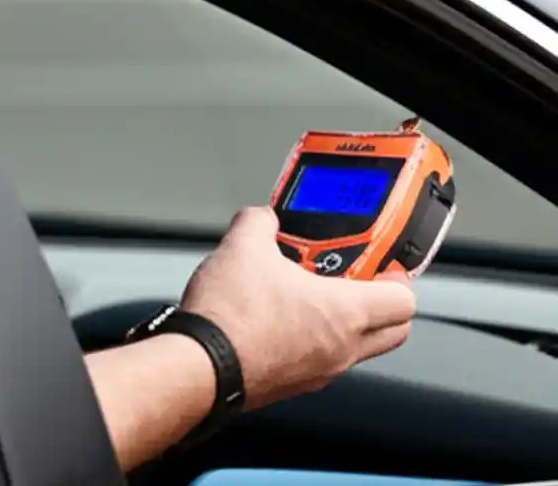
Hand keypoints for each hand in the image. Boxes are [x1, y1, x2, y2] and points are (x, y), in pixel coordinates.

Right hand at [181, 206, 415, 409]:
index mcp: (344, 312)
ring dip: (344, 323)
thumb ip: (259, 222)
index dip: (397, 276)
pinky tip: (277, 321)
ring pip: (357, 349)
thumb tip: (261, 218)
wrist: (199, 366)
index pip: (405, 300)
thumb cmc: (229, 317)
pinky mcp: (292, 386)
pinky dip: (313, 341)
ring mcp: (319, 372)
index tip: (379, 262)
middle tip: (354, 280)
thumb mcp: (242, 246)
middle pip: (393, 331)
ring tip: (308, 296)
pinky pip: (321, 362)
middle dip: (382, 304)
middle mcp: (341, 349)